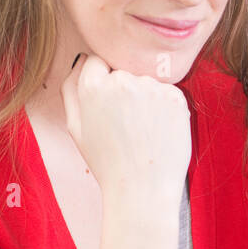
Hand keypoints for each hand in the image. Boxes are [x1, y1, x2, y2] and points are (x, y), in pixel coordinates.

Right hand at [60, 52, 190, 200]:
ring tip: (143, 131)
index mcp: (93, 86)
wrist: (143, 188)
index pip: (97, 61)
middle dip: (125, 90)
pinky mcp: (176, 97)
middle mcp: (122, 80)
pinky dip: (165, 107)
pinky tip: (158, 131)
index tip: (109, 104)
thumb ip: (71, 88)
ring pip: (147, 81)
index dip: (102, 81)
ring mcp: (152, 87)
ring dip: (147, 98)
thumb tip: (81, 59)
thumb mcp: (75, 127)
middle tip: (127, 125)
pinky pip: (168, 92)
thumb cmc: (107, 161)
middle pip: (124, 71)